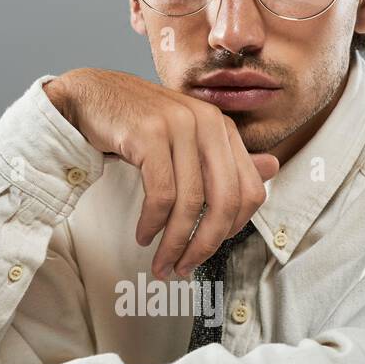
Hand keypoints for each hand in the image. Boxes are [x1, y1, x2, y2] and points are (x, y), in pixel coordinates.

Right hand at [44, 69, 279, 277]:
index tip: (209, 247)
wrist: (91, 95)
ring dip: (174, 242)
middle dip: (205, 244)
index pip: (249, 191)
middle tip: (185, 268)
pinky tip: (143, 234)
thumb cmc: (139, 124)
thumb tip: (273, 168)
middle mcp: (208, 123)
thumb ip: (226, 159)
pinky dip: (152, 223)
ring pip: (190, 202)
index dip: (233, 229)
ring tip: (162, 261)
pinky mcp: (149, 133)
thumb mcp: (187, 140)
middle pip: (224, 201)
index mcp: (223, 128)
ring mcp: (180, 126)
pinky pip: (161, 194)